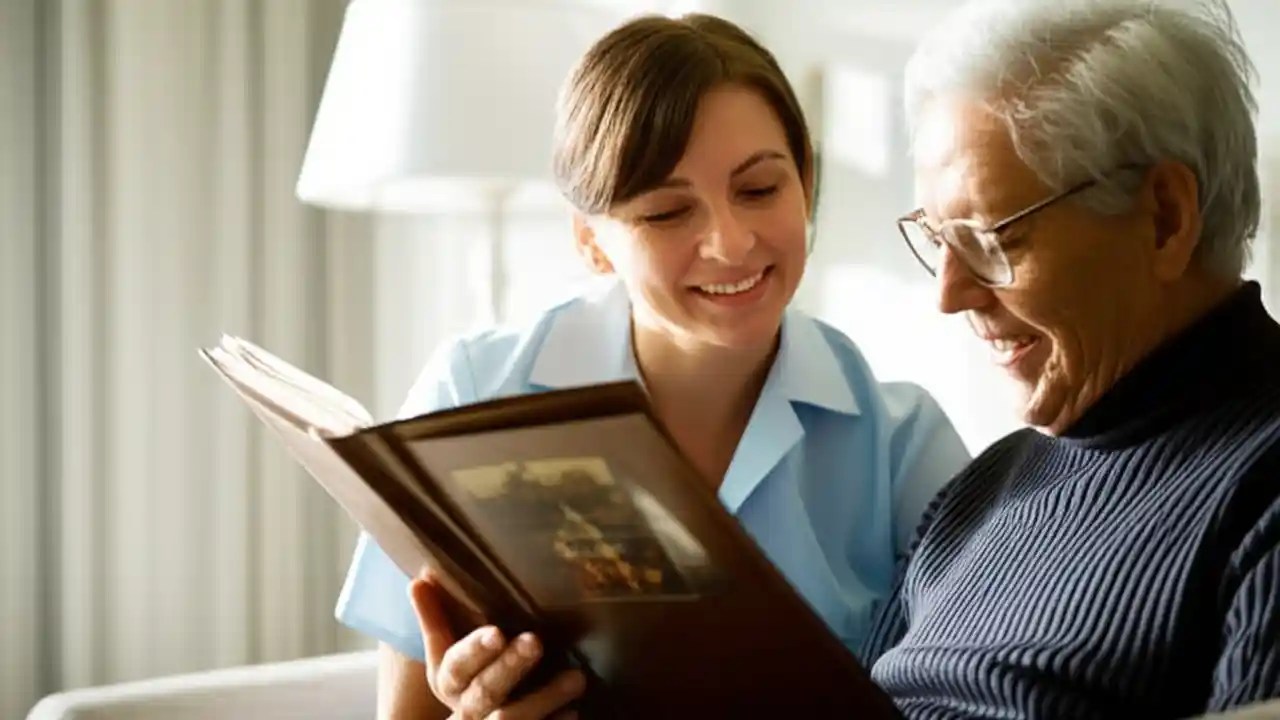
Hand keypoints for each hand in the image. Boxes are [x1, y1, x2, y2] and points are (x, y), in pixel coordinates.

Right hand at [409, 574, 586, 719]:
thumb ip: (435, 619)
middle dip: (510, 666)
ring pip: (512, 718)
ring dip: (544, 698)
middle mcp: (467, 708)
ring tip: (576, 678)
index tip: (497, 632)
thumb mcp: (444, 653)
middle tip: (535, 641)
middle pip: (485, 690)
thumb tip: (418, 579)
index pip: (457, 665)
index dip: (475, 650)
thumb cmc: (466, 677)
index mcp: (448, 682)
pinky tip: (573, 711)